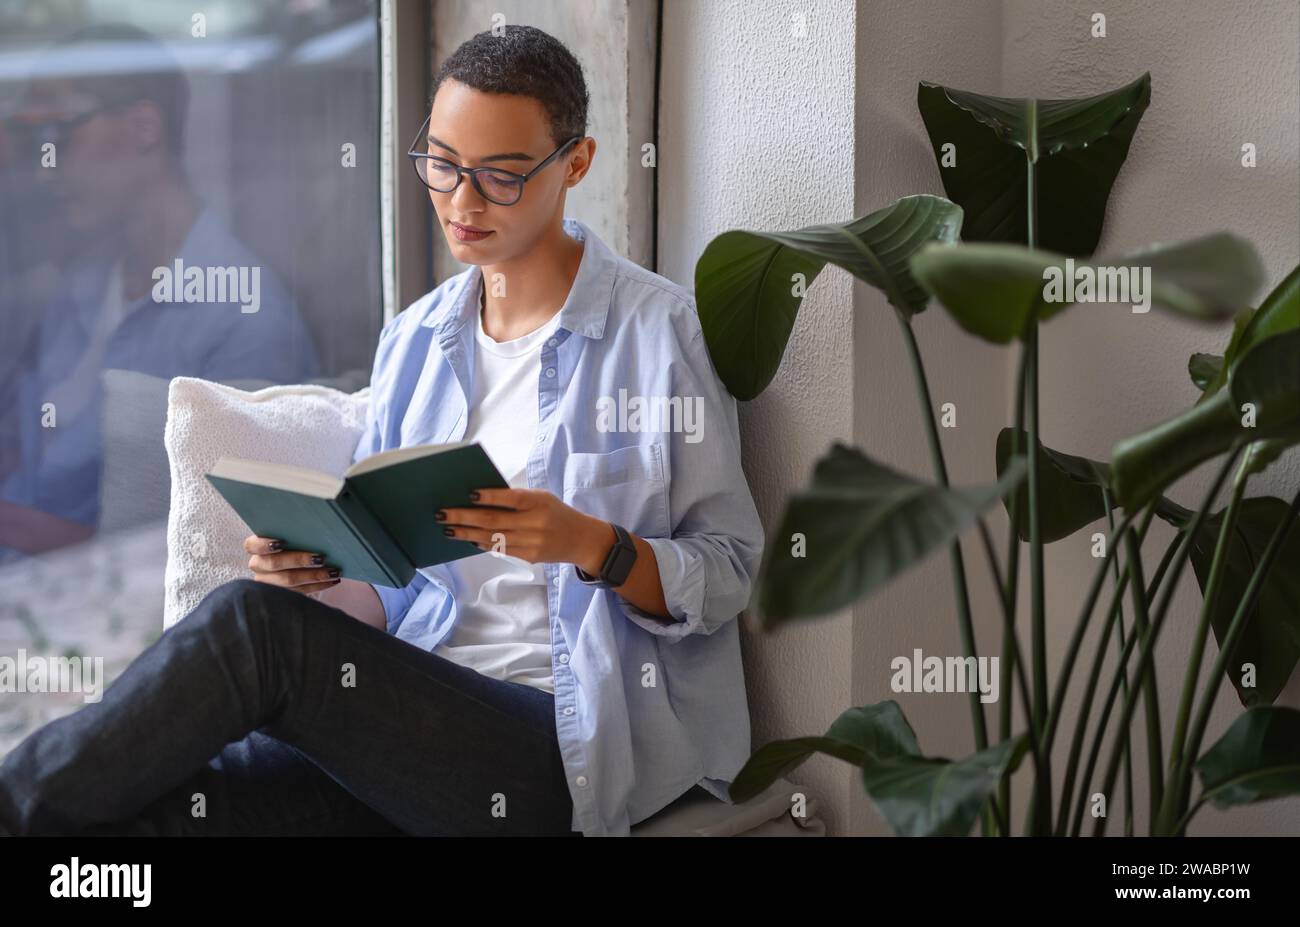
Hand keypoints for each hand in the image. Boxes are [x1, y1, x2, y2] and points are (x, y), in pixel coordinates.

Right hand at [243, 535, 340, 594]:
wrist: (296, 562)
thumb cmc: (294, 543)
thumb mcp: (290, 536)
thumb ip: (294, 532)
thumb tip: (315, 527)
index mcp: (256, 548)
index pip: (252, 545)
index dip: (264, 544)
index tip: (281, 542)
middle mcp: (258, 565)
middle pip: (274, 564)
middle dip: (299, 560)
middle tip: (320, 558)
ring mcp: (268, 582)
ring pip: (288, 581)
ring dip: (314, 576)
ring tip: (333, 571)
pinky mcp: (281, 594)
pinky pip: (299, 591)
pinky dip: (318, 585)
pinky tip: (332, 580)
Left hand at [436, 488, 613, 570]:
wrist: (581, 539)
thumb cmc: (556, 513)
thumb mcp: (542, 498)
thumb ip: (516, 499)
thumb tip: (478, 499)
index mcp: (540, 502)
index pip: (510, 498)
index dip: (488, 496)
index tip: (467, 494)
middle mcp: (536, 523)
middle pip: (494, 520)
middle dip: (465, 517)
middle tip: (443, 513)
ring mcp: (533, 542)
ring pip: (493, 538)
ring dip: (468, 533)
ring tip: (449, 528)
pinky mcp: (530, 557)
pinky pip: (501, 550)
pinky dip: (483, 543)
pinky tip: (469, 538)